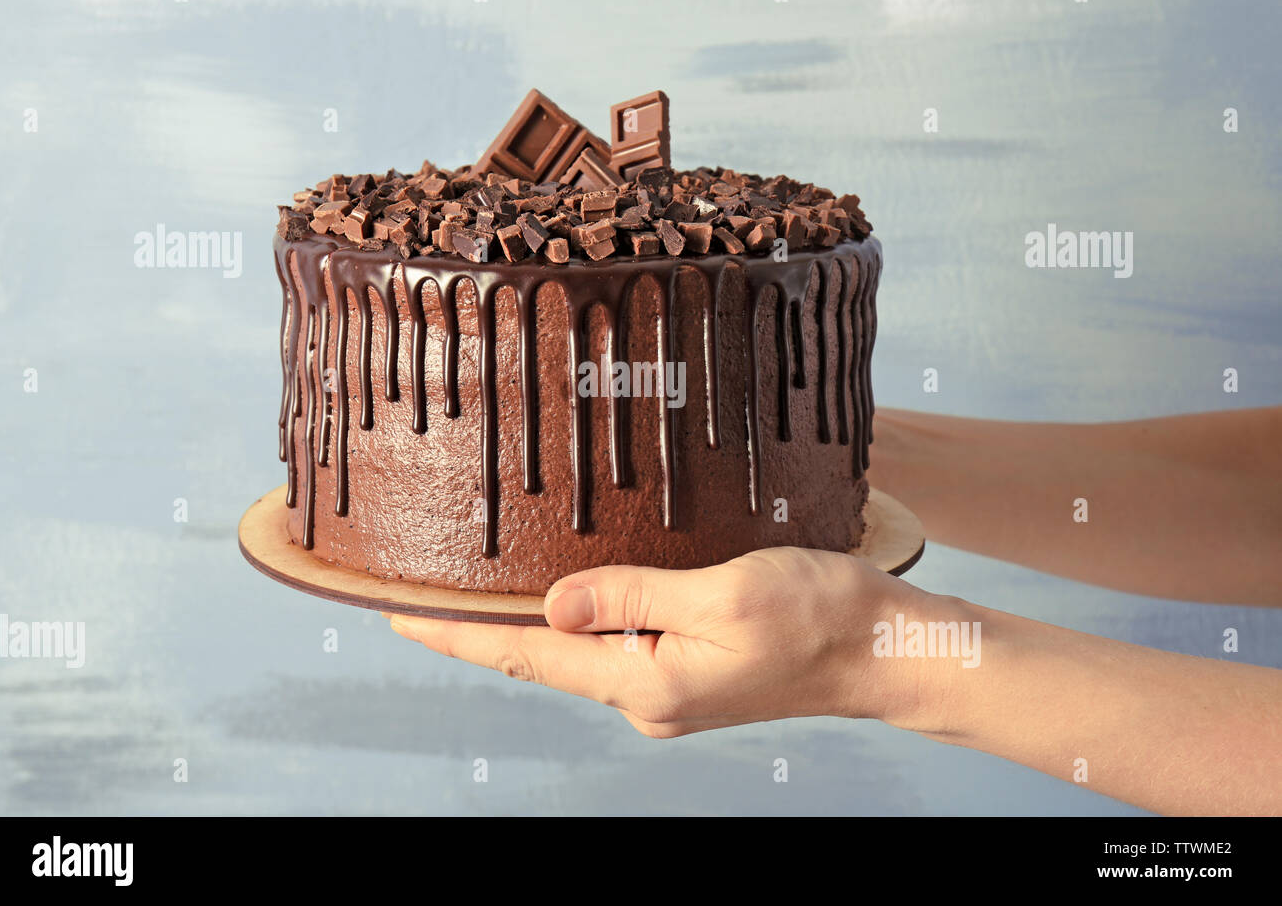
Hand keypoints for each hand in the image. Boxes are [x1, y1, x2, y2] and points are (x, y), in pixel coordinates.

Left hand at [390, 547, 934, 737]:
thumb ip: (630, 597)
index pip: (528, 657)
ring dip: (527, 620)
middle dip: (480, 627)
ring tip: (476, 587)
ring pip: (579, 647)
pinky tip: (564, 592)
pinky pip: (616, 640)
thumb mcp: (718, 596)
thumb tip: (549, 605)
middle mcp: (647, 694)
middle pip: (543, 656)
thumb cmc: (817, 617)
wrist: (884, 649)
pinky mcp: (689, 669)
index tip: (398, 617)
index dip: (458, 637)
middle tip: (421, 589)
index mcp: (644, 683)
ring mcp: (668, 686)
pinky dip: (579, 615)